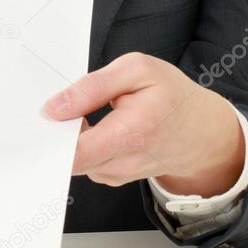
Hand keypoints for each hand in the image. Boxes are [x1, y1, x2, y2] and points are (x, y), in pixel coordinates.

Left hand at [42, 52, 245, 196]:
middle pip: (69, 160)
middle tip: (59, 108)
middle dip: (57, 135)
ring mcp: (119, 174)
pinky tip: (91, 128)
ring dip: (71, 140)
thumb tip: (54, 107)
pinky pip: (87, 164)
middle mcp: (124, 162)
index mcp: (130, 132)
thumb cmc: (172, 95)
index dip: (51, 137)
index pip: (75, 152)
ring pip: (76, 162)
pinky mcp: (116, 177)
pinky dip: (82, 147)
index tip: (42, 118)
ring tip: (82, 114)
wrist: (204, 132)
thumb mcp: (137, 70)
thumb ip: (92, 87)